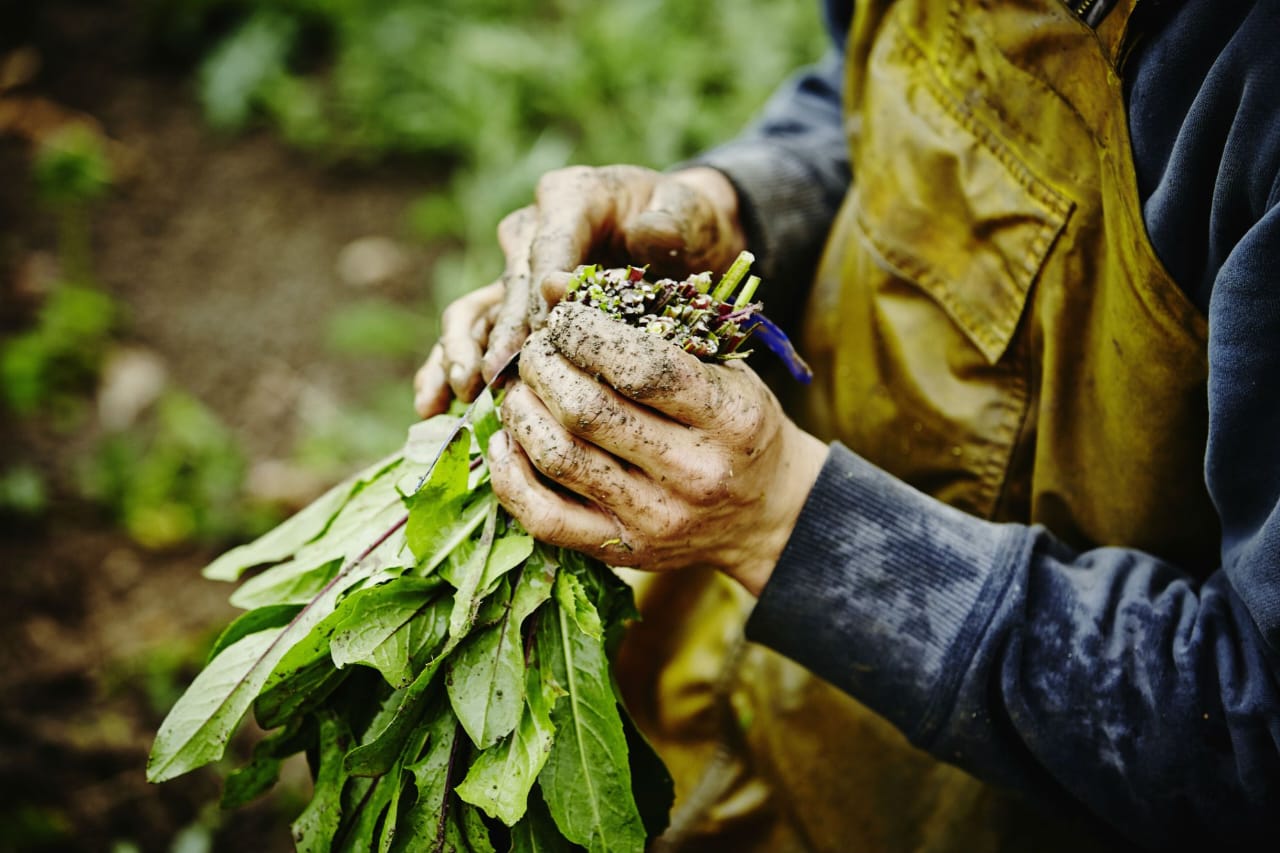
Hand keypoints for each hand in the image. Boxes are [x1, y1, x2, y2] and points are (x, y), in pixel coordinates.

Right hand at [413, 165, 745, 417]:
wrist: (683, 235)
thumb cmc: (686, 221)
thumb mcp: (689, 212)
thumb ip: (669, 223)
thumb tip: (641, 238)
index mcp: (570, 197)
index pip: (547, 248)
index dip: (541, 293)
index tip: (544, 334)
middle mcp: (533, 230)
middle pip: (508, 284)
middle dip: (500, 333)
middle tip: (495, 376)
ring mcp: (518, 270)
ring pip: (477, 310)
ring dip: (460, 351)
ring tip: (460, 393)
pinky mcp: (514, 305)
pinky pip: (476, 335)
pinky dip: (451, 365)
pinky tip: (436, 404)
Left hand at [488, 301, 826, 595]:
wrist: (766, 513)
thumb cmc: (736, 423)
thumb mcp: (719, 366)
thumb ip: (647, 326)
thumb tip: (552, 285)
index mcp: (729, 418)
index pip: (642, 369)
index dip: (585, 333)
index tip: (566, 317)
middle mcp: (694, 473)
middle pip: (587, 411)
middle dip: (544, 367)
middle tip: (537, 350)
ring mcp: (656, 518)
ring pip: (559, 457)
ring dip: (522, 411)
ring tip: (520, 388)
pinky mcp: (623, 551)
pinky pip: (544, 518)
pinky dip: (509, 475)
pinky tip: (505, 440)